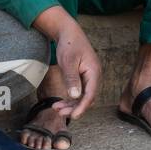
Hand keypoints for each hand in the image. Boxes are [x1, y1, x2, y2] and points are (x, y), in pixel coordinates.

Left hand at [32, 6, 100, 120]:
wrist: (68, 32)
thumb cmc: (69, 44)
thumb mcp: (68, 62)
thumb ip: (72, 79)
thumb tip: (75, 96)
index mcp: (94, 72)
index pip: (90, 95)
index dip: (82, 107)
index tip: (73, 116)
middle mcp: (94, 76)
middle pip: (87, 98)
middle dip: (74, 107)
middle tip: (59, 112)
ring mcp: (89, 77)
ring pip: (82, 97)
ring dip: (71, 104)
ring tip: (56, 108)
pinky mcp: (83, 77)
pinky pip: (79, 92)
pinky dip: (70, 98)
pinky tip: (60, 102)